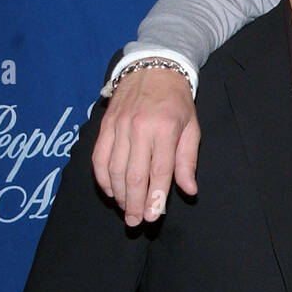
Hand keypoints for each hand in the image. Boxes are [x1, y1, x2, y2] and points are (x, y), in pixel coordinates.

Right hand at [92, 67, 199, 225]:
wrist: (153, 69)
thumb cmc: (177, 102)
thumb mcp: (192, 128)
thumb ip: (187, 161)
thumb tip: (189, 190)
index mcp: (165, 129)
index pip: (159, 170)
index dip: (155, 196)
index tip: (152, 217)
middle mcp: (139, 128)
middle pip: (134, 175)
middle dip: (134, 202)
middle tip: (135, 222)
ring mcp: (119, 126)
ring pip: (114, 169)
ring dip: (119, 194)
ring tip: (126, 210)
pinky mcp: (105, 125)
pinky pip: (99, 157)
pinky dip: (102, 178)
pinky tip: (110, 191)